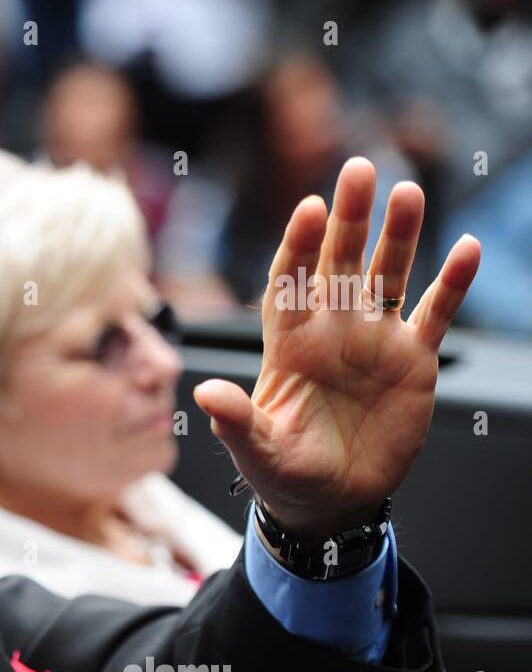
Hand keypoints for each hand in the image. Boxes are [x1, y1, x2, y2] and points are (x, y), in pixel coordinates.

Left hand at [192, 157, 480, 540]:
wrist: (332, 502)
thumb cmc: (284, 475)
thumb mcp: (257, 453)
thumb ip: (236, 422)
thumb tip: (205, 394)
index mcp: (288, 346)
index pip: (289, 284)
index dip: (299, 248)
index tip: (308, 209)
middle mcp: (330, 332)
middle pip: (339, 264)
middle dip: (348, 220)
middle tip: (358, 169)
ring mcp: (372, 342)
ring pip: (387, 277)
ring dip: (399, 237)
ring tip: (408, 193)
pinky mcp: (412, 362)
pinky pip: (433, 315)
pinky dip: (449, 286)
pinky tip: (465, 249)